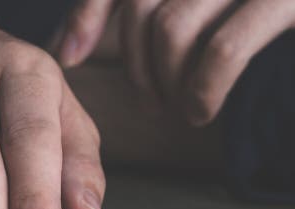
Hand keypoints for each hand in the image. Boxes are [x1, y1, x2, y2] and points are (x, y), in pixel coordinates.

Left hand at [57, 0, 294, 123]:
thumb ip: (165, 6)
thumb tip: (77, 45)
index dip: (88, 15)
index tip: (70, 59)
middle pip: (142, 11)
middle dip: (137, 69)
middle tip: (155, 103)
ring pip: (172, 29)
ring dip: (168, 85)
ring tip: (184, 110)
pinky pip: (224, 47)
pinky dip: (204, 88)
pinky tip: (203, 111)